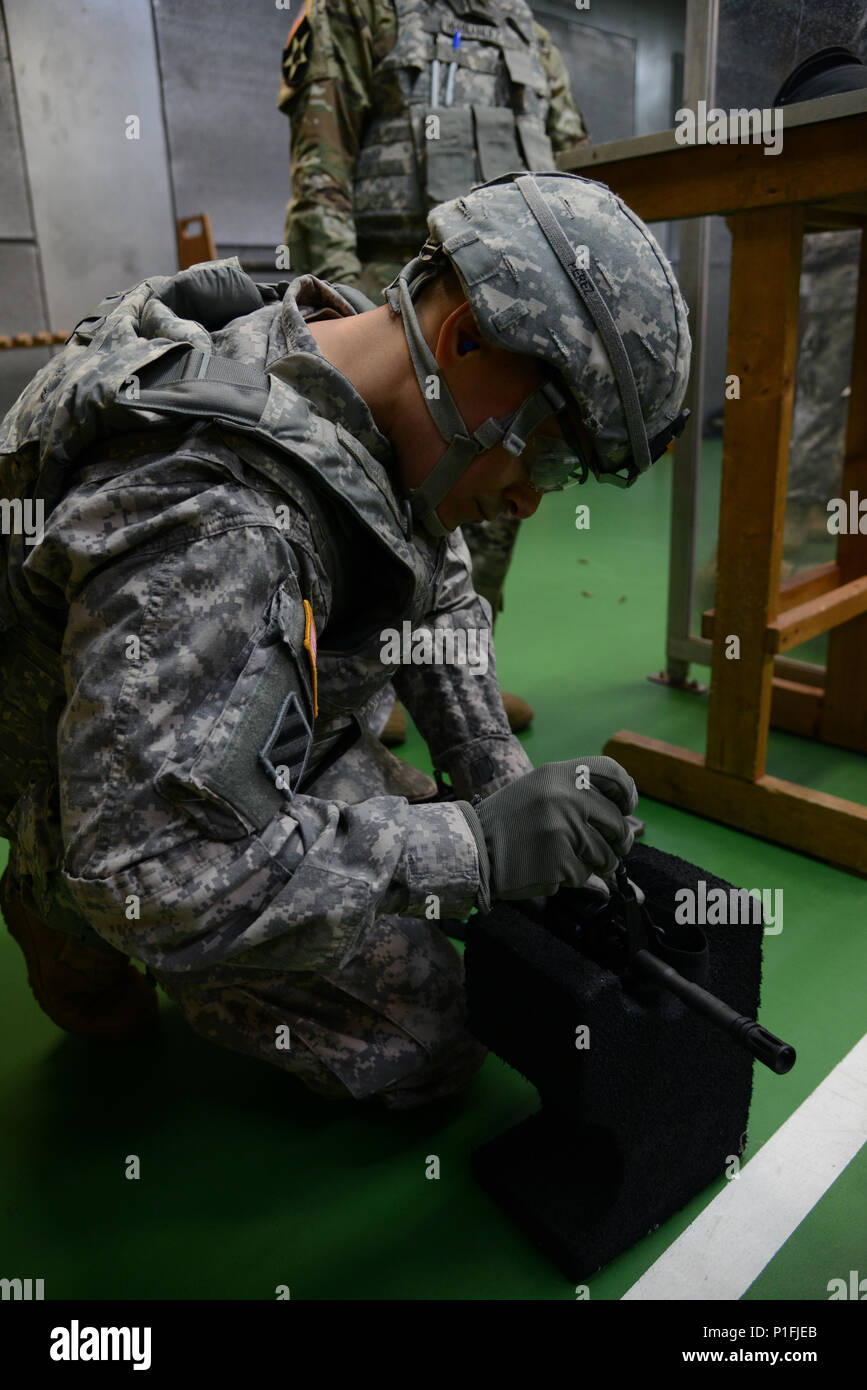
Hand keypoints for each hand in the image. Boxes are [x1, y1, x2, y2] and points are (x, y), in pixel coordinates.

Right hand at [456, 755, 637, 906]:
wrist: (473, 848)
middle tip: (602, 847)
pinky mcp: (561, 861)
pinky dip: (572, 877)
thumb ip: (577, 795)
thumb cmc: (509, 822)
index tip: (626, 807)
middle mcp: (566, 797)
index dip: (627, 792)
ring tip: (568, 858)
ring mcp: (565, 829)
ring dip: (594, 863)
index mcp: (560, 774)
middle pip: (618, 822)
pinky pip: (585, 874)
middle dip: (616, 841)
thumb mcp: (539, 790)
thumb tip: (626, 820)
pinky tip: (549, 868)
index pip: (612, 773)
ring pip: (607, 854)